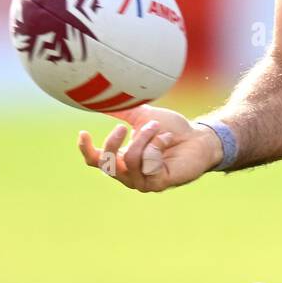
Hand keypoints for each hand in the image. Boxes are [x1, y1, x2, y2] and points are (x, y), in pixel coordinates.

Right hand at [76, 105, 220, 192]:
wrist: (198, 137)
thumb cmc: (171, 129)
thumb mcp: (142, 117)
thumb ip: (121, 112)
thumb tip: (98, 99)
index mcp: (121, 160)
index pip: (95, 161)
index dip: (86, 149)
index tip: (83, 132)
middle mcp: (128, 174)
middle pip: (106, 163)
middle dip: (113, 142)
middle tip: (124, 126)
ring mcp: (142, 182)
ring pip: (129, 159)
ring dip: (143, 138)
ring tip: (157, 127)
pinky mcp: (157, 183)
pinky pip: (147, 163)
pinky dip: (157, 145)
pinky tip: (168, 139)